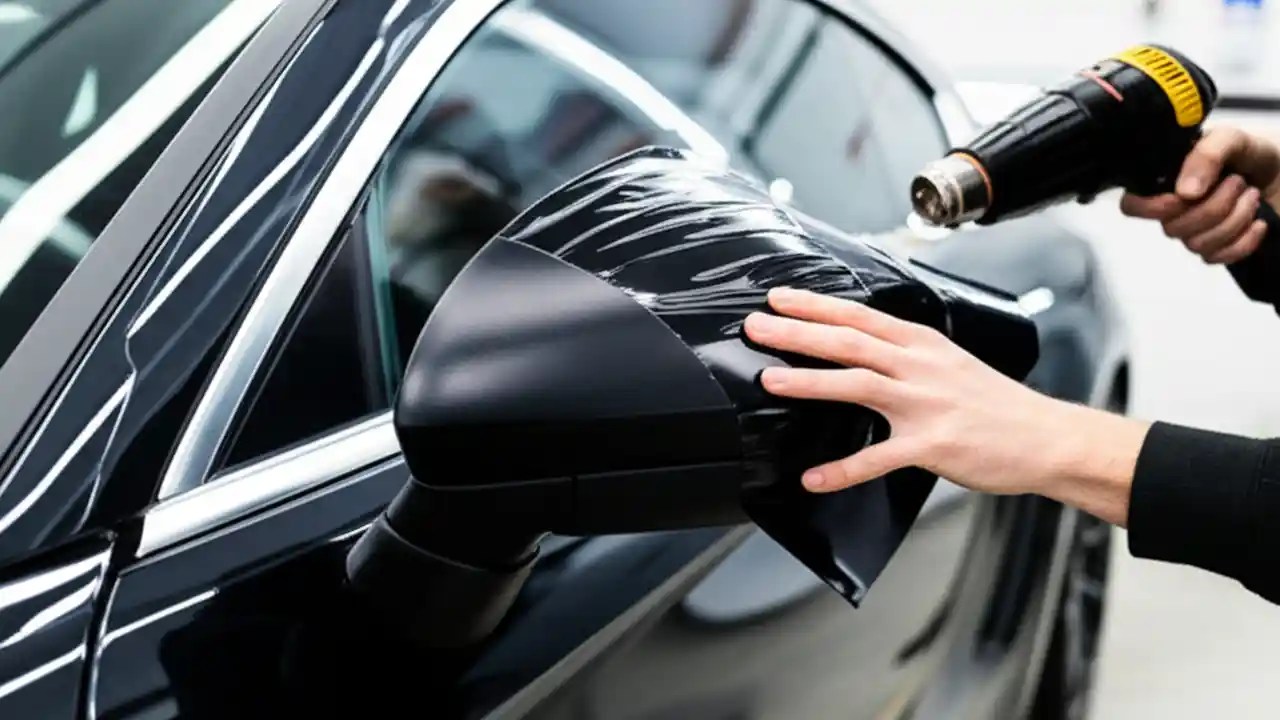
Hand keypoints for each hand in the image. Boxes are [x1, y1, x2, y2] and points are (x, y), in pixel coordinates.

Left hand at [744, 287, 1149, 524]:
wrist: (1045, 437)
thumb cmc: (993, 403)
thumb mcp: (948, 362)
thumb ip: (904, 355)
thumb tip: (856, 348)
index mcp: (921, 344)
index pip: (859, 316)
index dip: (815, 305)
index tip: (777, 298)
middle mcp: (920, 366)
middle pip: (849, 341)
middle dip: (798, 332)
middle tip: (755, 326)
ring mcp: (926, 404)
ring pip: (858, 385)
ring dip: (809, 382)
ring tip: (769, 381)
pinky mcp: (932, 444)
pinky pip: (878, 458)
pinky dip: (843, 469)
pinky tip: (814, 478)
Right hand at [1120, 126, 1279, 263]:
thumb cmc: (1253, 154)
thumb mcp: (1232, 139)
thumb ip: (1206, 155)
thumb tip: (1184, 192)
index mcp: (1168, 181)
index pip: (1133, 205)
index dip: (1152, 208)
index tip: (1183, 196)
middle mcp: (1175, 210)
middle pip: (1172, 229)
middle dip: (1213, 206)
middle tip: (1238, 182)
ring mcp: (1195, 233)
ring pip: (1197, 245)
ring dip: (1234, 219)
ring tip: (1252, 195)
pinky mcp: (1217, 250)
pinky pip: (1219, 258)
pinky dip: (1244, 241)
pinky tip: (1258, 222)